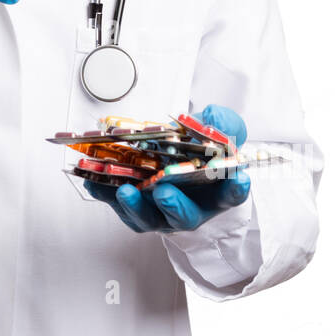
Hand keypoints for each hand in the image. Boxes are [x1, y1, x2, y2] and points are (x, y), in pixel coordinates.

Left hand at [85, 105, 250, 232]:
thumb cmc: (202, 154)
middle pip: (184, 214)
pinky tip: (94, 182)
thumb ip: (223, 125)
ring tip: (126, 191)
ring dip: (135, 205)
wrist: (180, 162)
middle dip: (174, 205)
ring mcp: (161, 212)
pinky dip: (105, 193)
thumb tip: (212, 119)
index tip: (240, 179)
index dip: (236, 188)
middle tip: (164, 192)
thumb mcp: (219, 133)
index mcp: (216, 192)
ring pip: (148, 216)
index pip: (232, 194)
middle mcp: (190, 207)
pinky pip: (118, 205)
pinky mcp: (134, 209)